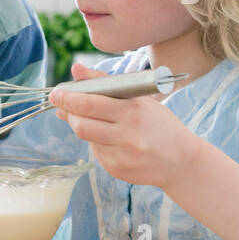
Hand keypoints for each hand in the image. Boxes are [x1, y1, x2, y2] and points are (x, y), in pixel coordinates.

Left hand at [48, 62, 203, 191]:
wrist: (182, 161)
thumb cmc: (160, 125)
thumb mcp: (140, 99)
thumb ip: (106, 83)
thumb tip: (76, 69)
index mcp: (134, 112)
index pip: (91, 103)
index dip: (69, 98)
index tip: (56, 93)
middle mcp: (127, 135)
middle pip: (82, 124)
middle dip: (68, 113)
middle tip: (62, 105)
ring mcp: (122, 155)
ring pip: (87, 138)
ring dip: (82, 127)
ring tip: (89, 119)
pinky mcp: (117, 170)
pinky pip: (96, 153)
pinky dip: (97, 142)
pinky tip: (110, 139)